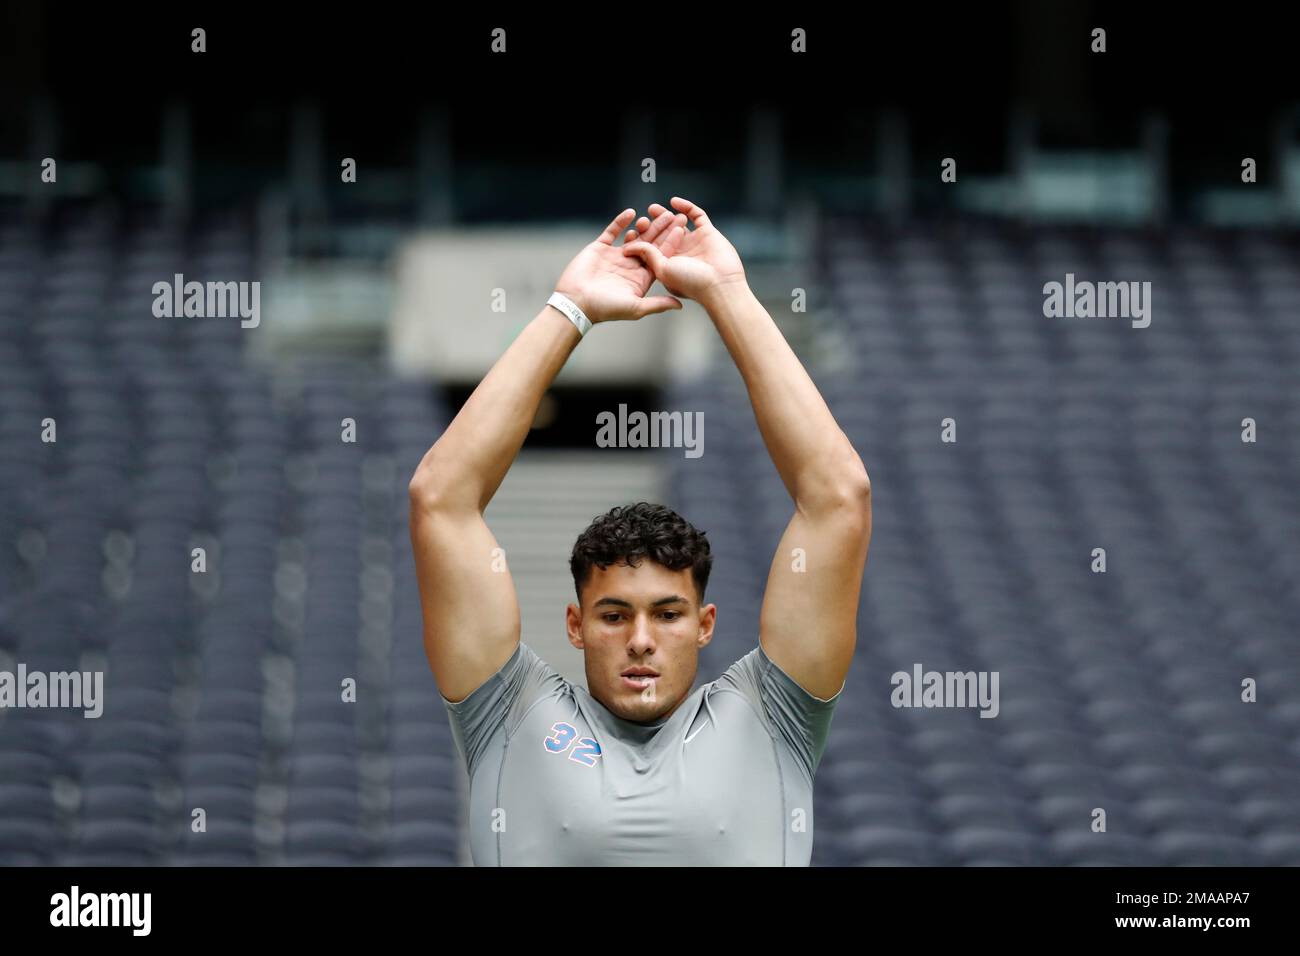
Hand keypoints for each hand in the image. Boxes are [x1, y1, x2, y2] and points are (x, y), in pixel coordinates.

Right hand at [553, 208, 686, 322]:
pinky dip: (621, 222)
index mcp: (641, 278)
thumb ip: (657, 304)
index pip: (660, 258)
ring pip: (634, 236)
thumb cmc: (605, 308)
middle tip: (675, 216)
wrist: (575, 302)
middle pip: (650, 244)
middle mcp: (630, 266)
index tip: (682, 230)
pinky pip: (613, 231)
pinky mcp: (600, 248)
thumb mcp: (635, 308)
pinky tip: (631, 212)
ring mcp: (615, 256)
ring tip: (655, 213)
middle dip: (662, 230)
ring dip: (645, 225)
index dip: (671, 244)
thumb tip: (680, 305)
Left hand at [621, 197, 745, 302]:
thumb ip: (647, 255)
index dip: (641, 240)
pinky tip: (674, 201)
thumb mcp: (662, 270)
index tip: (631, 233)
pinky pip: (697, 215)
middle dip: (651, 226)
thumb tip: (629, 246)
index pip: (653, 248)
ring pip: (677, 223)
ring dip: (665, 216)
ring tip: (653, 209)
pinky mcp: (708, 232)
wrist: (720, 284)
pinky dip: (686, 207)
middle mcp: (681, 253)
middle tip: (642, 220)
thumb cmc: (691, 283)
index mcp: (669, 264)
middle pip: (663, 234)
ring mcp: (695, 242)